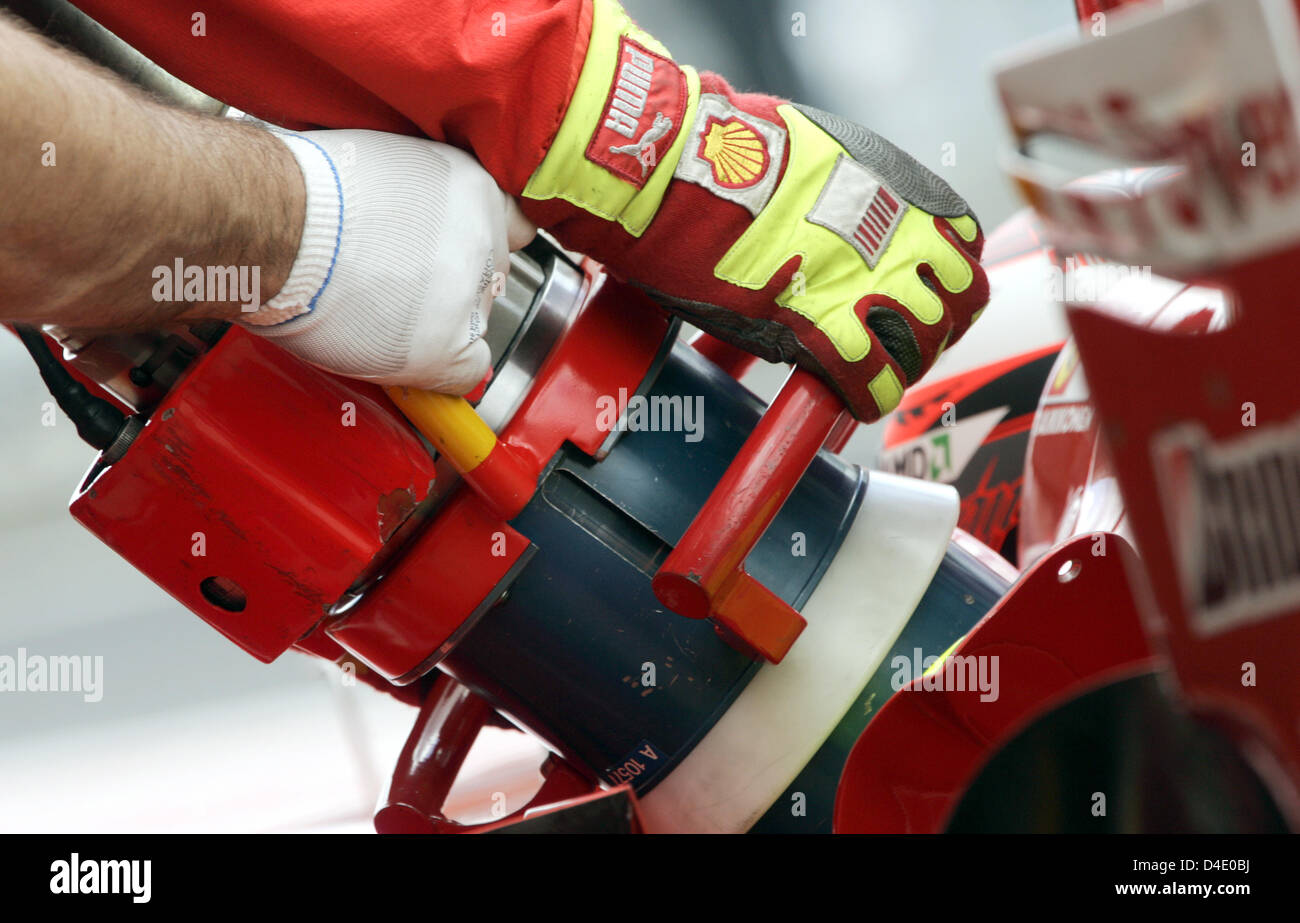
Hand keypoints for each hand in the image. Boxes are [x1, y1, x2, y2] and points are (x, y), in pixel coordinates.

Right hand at [244, 129, 535, 394]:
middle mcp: (483, 238)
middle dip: (449, 287)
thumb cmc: (303, 189)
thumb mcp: (386, 163)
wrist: (272, 222)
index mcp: (473, 187)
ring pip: (473, 326)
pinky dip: (438, 372)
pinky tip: (401, 352)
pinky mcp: (443, 344)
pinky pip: (466, 373)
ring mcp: (467, 294)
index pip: (511, 228)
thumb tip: (419, 225)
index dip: (476, 248)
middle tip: (393, 284)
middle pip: (487, 281)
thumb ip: (422, 197)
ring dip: (435, 326)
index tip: (452, 259)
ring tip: (375, 308)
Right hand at [518, 2, 988, 420]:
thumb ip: (853, 185)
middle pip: (960, 304)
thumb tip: (839, 204)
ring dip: (903, 364)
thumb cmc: (736, 153)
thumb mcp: (824, 153)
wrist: (689, 177)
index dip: (945, 278)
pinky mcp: (827, 334)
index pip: (966, 248)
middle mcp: (906, 243)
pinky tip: (854, 401)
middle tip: (905, 338)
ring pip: (922, 350)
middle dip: (937, 325)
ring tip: (876, 372)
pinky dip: (867, 398)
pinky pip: (873, 385)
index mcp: (908, 194)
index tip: (922, 290)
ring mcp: (871, 291)